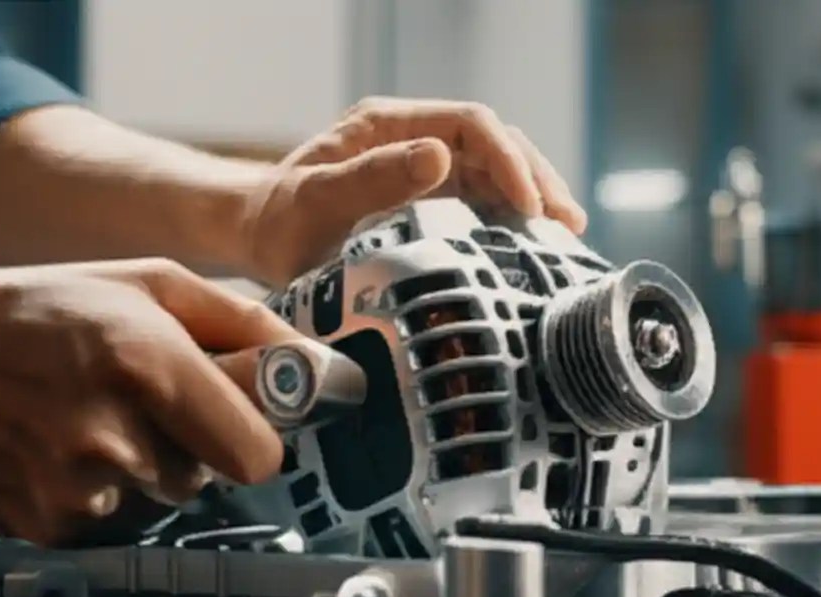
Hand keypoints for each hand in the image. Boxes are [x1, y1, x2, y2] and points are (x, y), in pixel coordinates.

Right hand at [0, 258, 307, 545]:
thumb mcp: (155, 285)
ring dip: (144, 469)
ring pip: (162, 502)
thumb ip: (246, 325)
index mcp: (152, 369)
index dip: (253, 436)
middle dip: (191, 442)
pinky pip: (115, 523)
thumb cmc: (47, 309)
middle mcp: (118, 440)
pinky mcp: (49, 530)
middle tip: (139, 400)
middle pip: (209, 477)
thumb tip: (316, 362)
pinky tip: (62, 447)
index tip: (238, 417)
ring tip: (92, 418)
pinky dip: (102, 493)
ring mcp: (78, 494)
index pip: (259, 456)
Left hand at [240, 97, 587, 286]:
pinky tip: (535, 249)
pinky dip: (513, 223)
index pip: (469, 123)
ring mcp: (424, 173)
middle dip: (535, 179)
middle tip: (564, 222)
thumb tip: (440, 155)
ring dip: (533, 200)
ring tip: (564, 236)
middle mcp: (413, 141)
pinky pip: (483, 204)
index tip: (527, 204)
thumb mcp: (316, 201)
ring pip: (497, 173)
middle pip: (496, 144)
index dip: (508, 158)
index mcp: (389, 124)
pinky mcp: (429, 205)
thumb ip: (372, 178)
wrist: (255, 242)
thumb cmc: (277, 222)